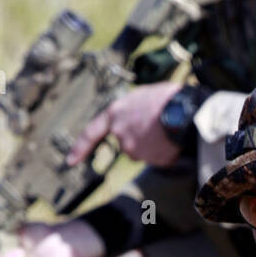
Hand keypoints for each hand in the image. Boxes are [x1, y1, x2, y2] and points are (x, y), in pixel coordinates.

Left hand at [68, 83, 183, 168]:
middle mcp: (120, 134)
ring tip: (170, 129)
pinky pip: (159, 158)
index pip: (91, 133)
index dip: (80, 147)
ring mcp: (135, 149)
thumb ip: (132, 111)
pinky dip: (166, 152)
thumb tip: (137, 120)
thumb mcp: (142, 96)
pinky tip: (174, 139)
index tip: (70, 161)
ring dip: (156, 145)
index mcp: (115, 114)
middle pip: (128, 144)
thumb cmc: (167, 97)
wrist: (185, 110)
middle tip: (159, 126)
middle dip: (142, 139)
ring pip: (145, 152)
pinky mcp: (150, 160)